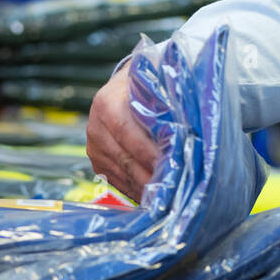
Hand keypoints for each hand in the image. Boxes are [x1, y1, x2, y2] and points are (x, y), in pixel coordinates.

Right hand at [86, 61, 159, 202]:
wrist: (123, 87)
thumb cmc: (146, 85)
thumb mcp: (155, 86)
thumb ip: (165, 104)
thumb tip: (186, 128)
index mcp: (107, 103)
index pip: (126, 132)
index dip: (146, 151)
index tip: (168, 164)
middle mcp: (95, 126)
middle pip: (123, 157)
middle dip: (148, 175)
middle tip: (170, 187)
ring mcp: (93, 146)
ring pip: (120, 172)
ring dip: (143, 186)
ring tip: (165, 195)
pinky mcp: (97, 161)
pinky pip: (116, 180)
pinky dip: (135, 189)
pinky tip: (152, 194)